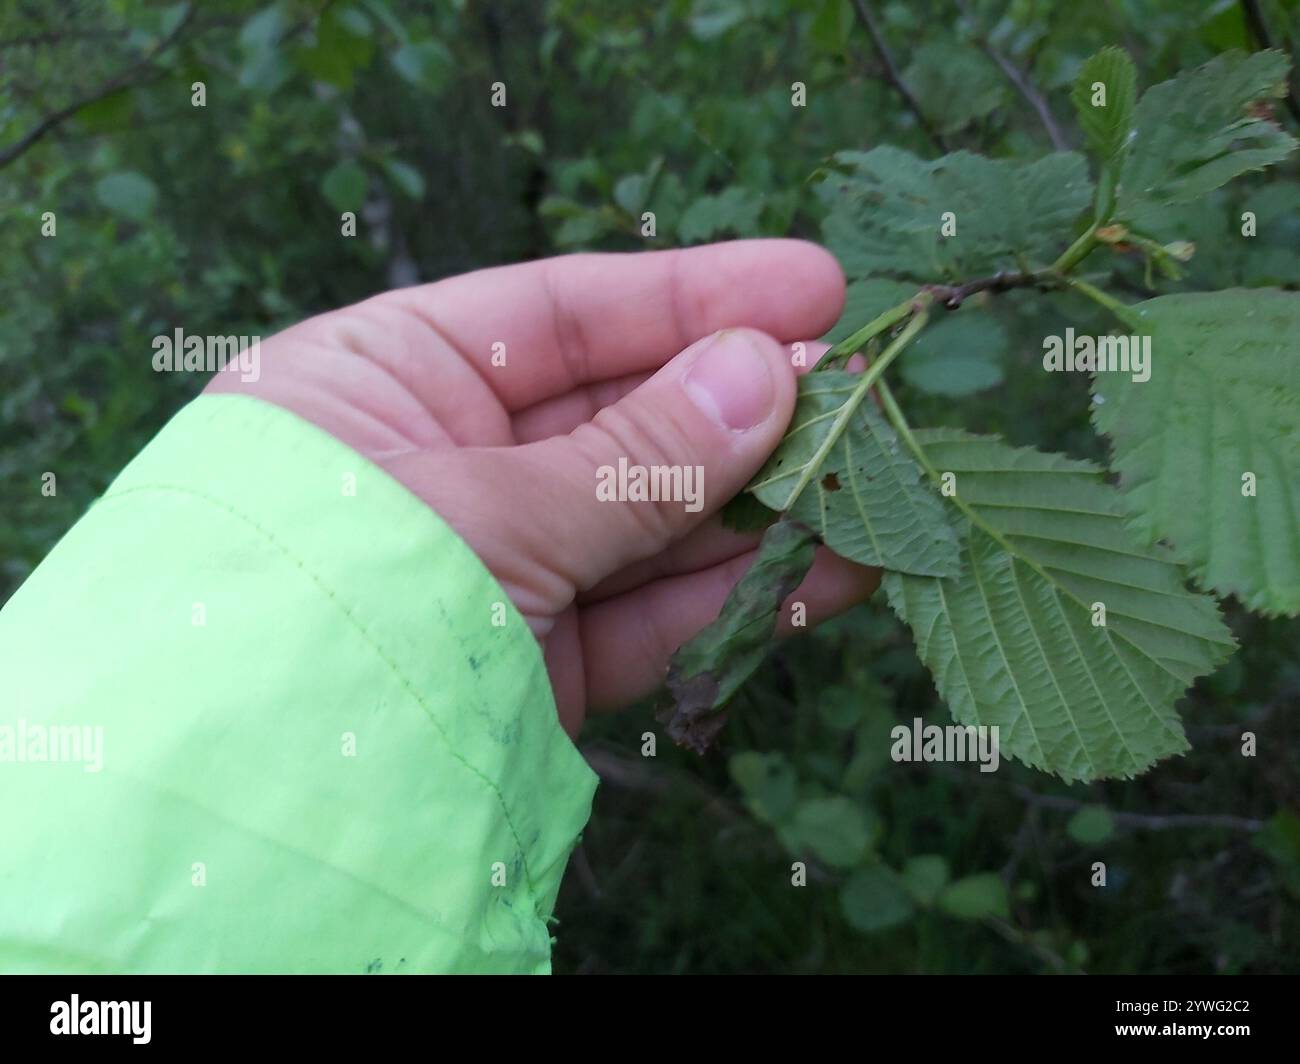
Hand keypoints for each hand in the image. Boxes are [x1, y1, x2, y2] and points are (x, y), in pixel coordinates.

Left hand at [206, 239, 879, 735]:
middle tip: (859, 384)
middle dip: (741, 404)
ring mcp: (492, 572)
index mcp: (381, 382)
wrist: (247, 820)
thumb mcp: (483, 509)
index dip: (690, 296)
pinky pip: (649, 618)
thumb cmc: (325, 610)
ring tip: (874, 479)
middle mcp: (440, 469)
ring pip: (649, 524)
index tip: (809, 280)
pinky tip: (830, 568)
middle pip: (619, 416)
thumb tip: (769, 369)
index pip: (558, 312)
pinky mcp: (531, 667)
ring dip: (760, 507)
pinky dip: (738, 599)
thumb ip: (634, 454)